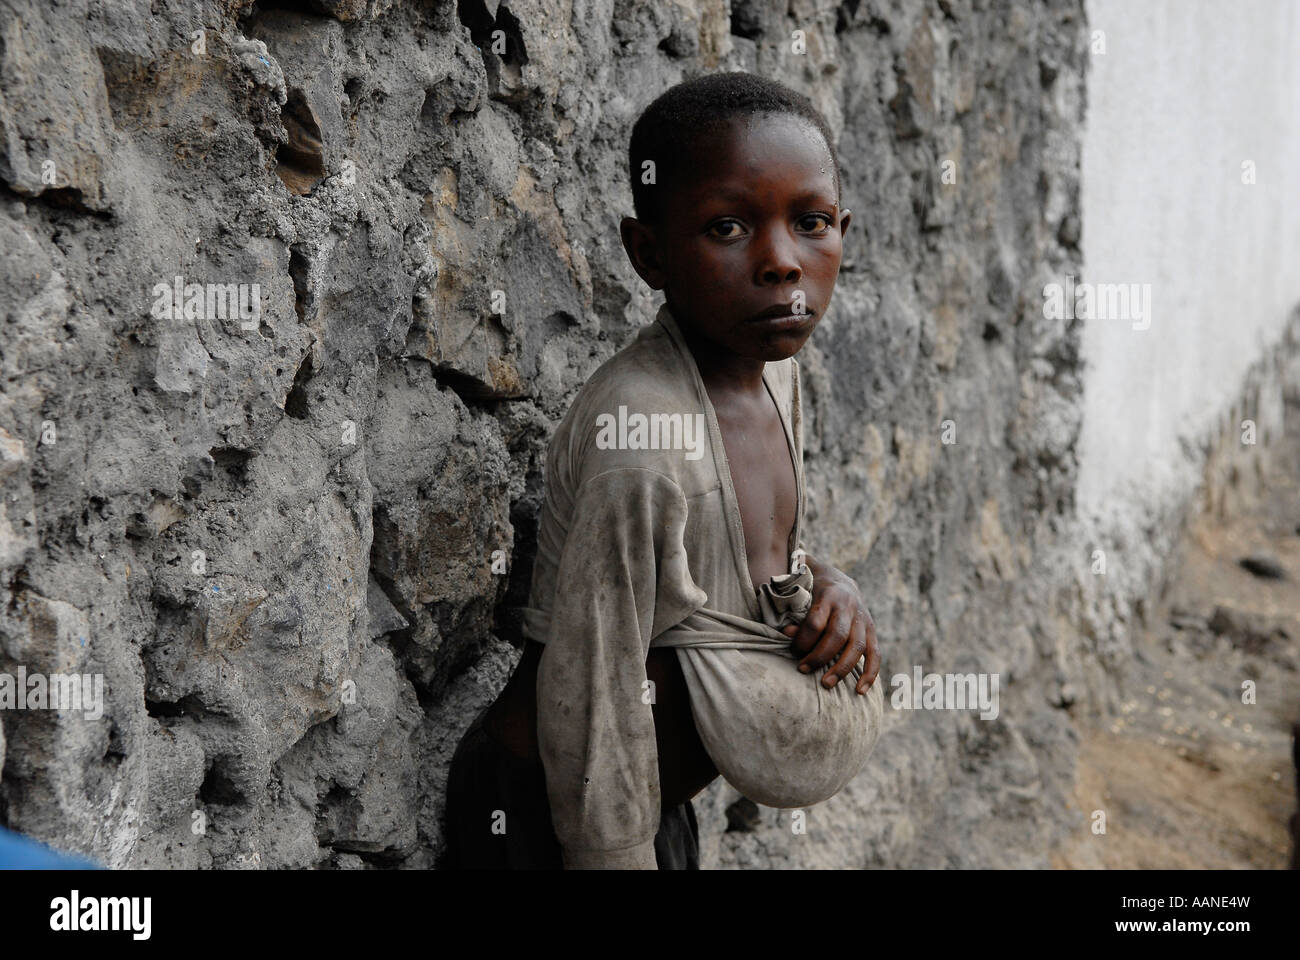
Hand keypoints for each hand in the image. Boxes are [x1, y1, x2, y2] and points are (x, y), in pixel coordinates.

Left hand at [780, 554, 880, 693]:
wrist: (838, 580)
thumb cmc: (812, 592)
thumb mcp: (800, 595)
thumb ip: (794, 614)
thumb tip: (786, 633)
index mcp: (828, 595)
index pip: (816, 621)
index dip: (803, 640)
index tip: (793, 651)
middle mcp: (848, 606)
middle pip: (837, 635)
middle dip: (820, 656)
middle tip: (803, 670)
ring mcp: (863, 618)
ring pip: (857, 646)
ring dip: (842, 668)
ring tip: (826, 684)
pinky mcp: (872, 630)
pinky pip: (875, 653)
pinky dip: (870, 673)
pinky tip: (860, 690)